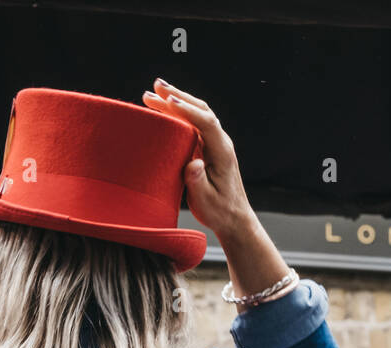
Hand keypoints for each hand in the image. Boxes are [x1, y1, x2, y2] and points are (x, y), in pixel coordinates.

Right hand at [141, 78, 254, 244]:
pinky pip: (194, 123)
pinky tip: (164, 108)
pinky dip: (179, 113)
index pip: (206, 122)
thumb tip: (193, 164)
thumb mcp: (206, 201)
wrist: (234, 218)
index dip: (187, 110)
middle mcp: (221, 142)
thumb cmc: (219, 211)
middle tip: (155, 86)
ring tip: (156, 90)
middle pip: (201, 110)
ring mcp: (215, 143)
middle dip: (178, 96)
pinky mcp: (208, 147)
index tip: (167, 101)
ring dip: (178, 100)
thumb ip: (198, 182)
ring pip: (198, 113)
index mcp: (222, 152)